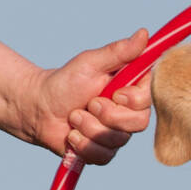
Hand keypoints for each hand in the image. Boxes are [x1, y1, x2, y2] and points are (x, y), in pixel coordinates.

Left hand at [26, 28, 152, 162]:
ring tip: (74, 116)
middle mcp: (129, 113)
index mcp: (130, 89)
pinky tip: (72, 135)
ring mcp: (117, 135)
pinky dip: (83, 144)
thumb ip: (119, 52)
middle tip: (88, 104)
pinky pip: (103, 156)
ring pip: (117, 140)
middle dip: (108, 115)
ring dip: (89, 127)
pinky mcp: (103, 152)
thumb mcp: (91, 62)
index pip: (150, 98)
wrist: (40, 109)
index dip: (135, 99)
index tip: (116, 93)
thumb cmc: (65, 82)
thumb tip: (143, 34)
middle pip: (139, 123)